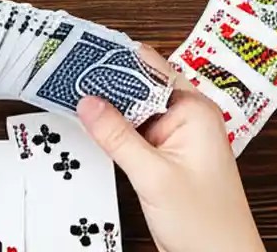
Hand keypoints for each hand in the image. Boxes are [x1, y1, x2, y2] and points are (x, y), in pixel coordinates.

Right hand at [77, 49, 265, 251]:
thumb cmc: (207, 224)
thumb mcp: (154, 176)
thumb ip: (118, 137)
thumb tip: (88, 102)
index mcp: (195, 111)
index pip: (150, 70)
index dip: (116, 59)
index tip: (84, 52)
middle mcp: (187, 119)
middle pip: (139, 88)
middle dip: (106, 82)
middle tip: (68, 74)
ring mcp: (175, 140)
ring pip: (134, 112)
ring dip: (108, 107)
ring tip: (72, 94)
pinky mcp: (164, 159)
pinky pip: (134, 134)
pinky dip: (113, 131)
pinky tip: (92, 127)